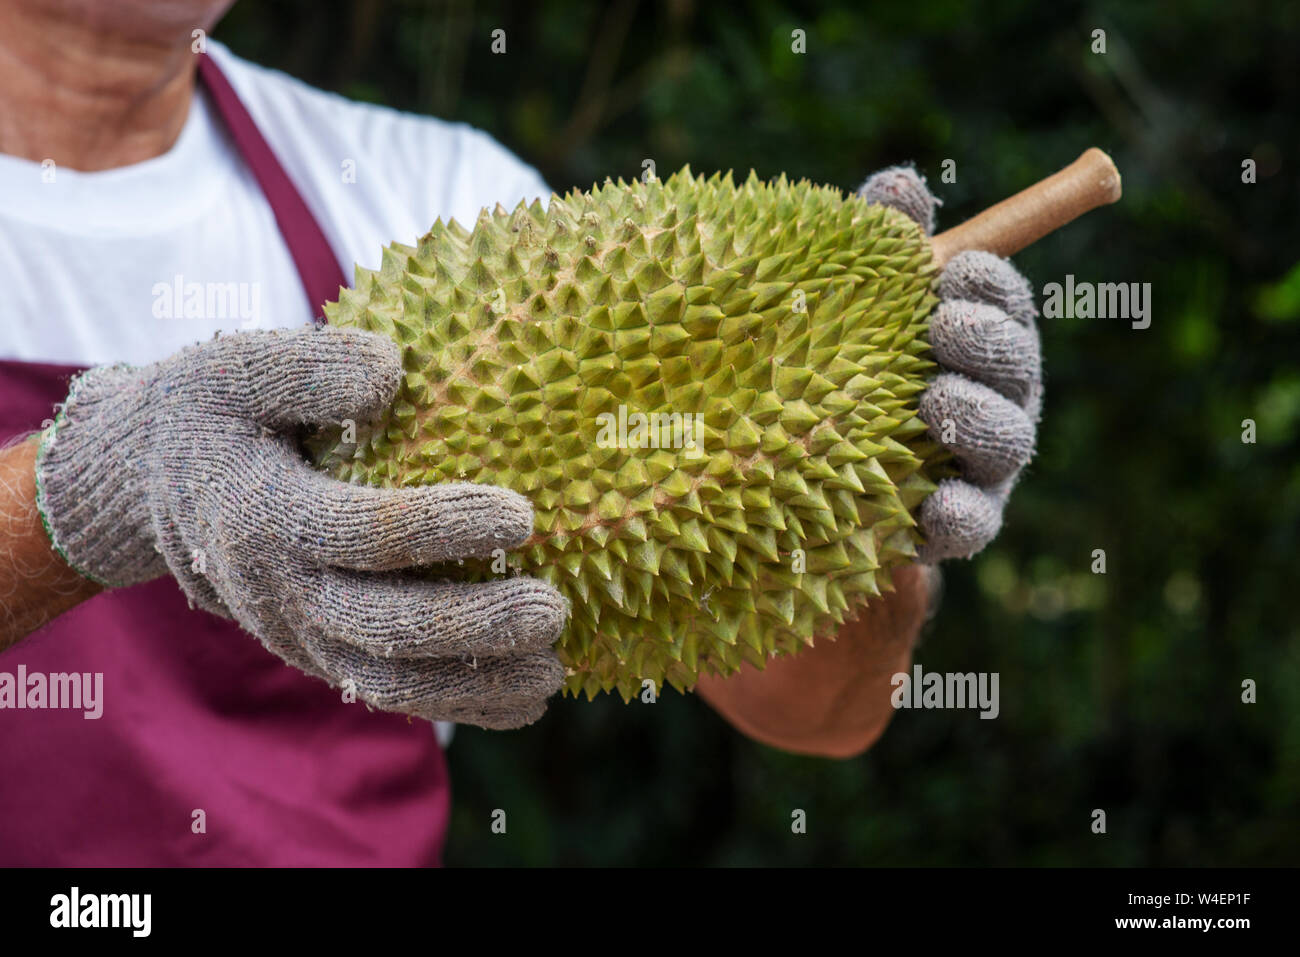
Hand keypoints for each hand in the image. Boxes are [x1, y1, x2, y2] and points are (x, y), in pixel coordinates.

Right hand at [34, 327, 567, 728]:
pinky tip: (526, 701)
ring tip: (551, 671)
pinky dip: (462, 707)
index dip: (442, 528)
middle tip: (551, 609)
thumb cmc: (217, 414)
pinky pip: (394, 696)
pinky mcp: (324, 656)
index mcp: (265, 517)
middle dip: (475, 627)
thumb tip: (392, 372)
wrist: (159, 491)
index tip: (522, 513)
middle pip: (386, 629)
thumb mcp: (241, 367)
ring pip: (393, 684)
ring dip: (476, 686)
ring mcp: (303, 637)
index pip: (363, 534)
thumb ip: (310, 366)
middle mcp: (283, 593)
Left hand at [859, 167, 1040, 560]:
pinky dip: (959, 516)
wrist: (809, 487)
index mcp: (978, 340)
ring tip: (937, 402)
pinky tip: (934, 507)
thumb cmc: (844, 373)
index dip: (990, 286)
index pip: (1002, 303)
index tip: (959, 271)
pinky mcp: (957, 527)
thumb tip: (901, 186)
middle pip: (1016, 368)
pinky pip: (972, 525)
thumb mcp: (855, 307)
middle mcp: (994, 399)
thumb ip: (881, 249)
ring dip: (977, 420)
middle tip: (946, 327)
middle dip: (990, 343)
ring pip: (1006, 442)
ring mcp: (983, 468)